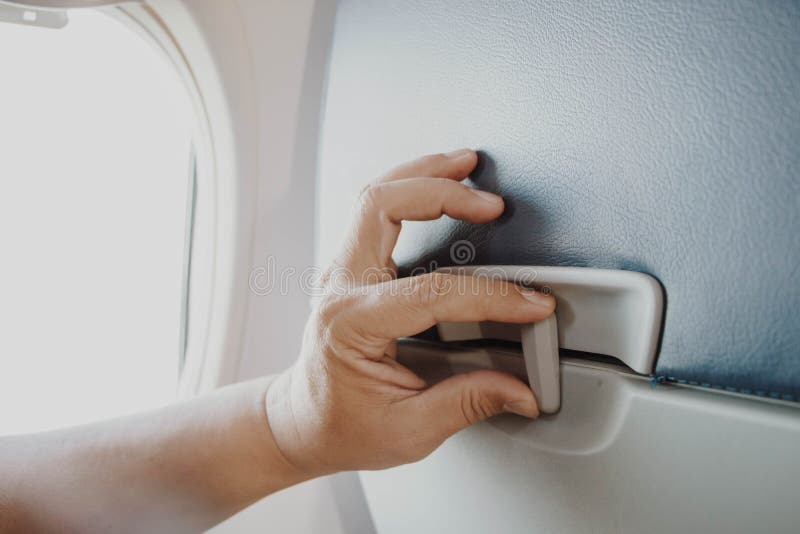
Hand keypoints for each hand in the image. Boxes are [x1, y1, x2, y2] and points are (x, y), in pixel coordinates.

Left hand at [266, 149, 554, 476]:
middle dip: (442, 192)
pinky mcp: (352, 267)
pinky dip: (411, 188)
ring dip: (423, 173)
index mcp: (351, 324)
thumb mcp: (409, 430)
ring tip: (466, 164)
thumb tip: (521, 390)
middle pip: (383, 205)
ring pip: (375, 194)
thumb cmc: (342, 427)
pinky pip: (375, 209)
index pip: (433, 293)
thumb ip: (468, 403)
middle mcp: (340, 286)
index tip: (530, 304)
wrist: (302, 422)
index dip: (492, 296)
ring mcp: (342, 271)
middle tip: (491, 202)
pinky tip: (437, 184)